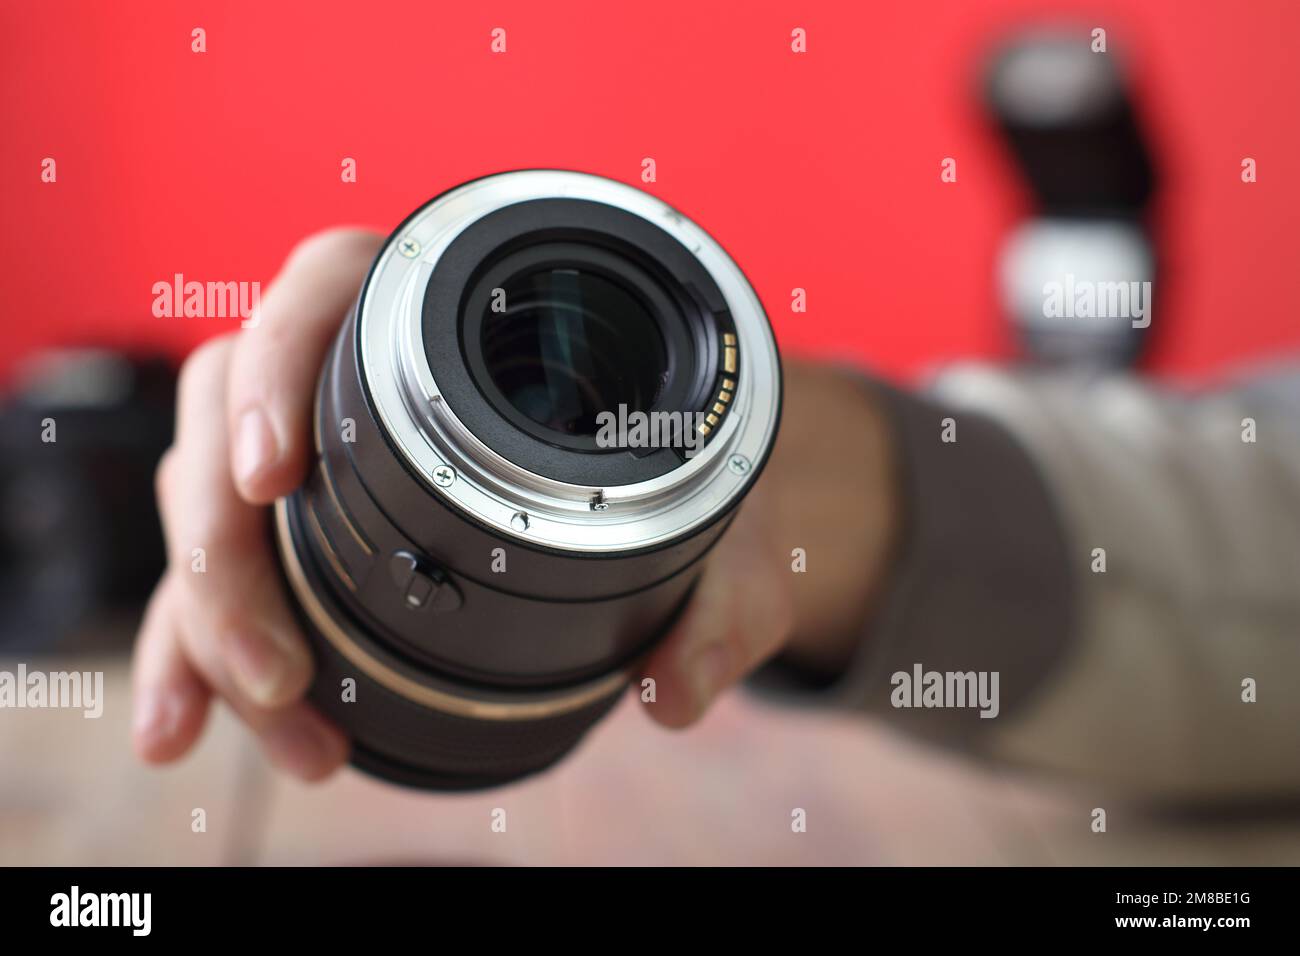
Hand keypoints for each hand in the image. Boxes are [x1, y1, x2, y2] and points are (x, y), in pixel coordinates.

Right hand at [134, 227, 897, 775]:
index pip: (325, 286)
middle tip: (275, 668)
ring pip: (205, 502)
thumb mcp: (721, 530)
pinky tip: (192, 724)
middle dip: (226, 552)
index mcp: (446, 316)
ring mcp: (314, 452)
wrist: (669, 503)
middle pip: (228, 414)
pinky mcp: (296, 529)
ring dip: (204, 617)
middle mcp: (356, 372)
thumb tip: (675, 692)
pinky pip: (215, 572)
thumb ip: (723, 601)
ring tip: (253, 715)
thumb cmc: (686, 481)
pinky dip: (192, 651)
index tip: (272, 476)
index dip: (278, 367)